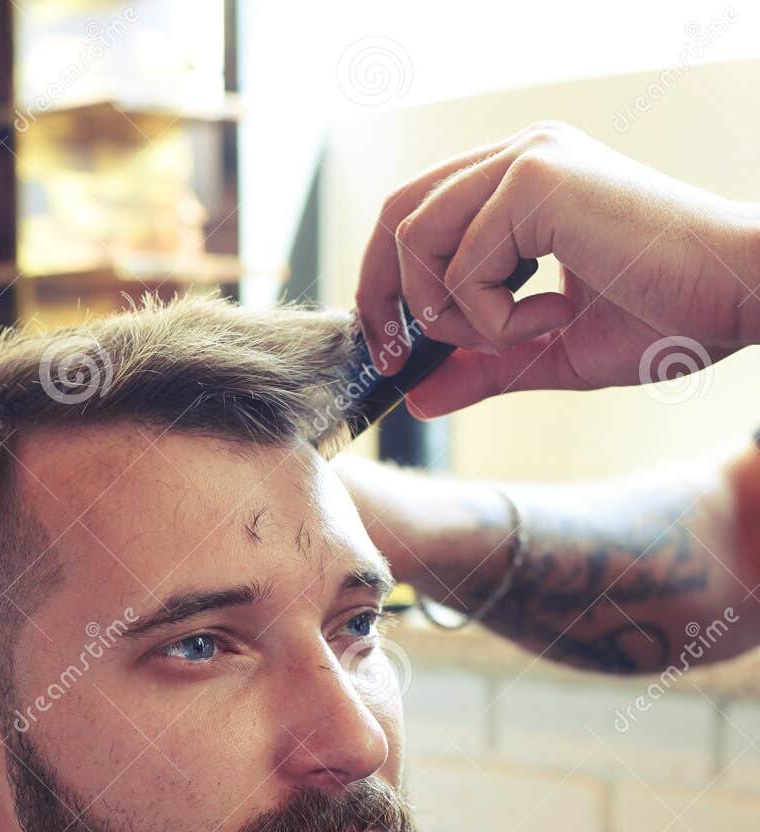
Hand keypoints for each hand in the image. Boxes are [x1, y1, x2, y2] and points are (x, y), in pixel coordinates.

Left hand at [355, 121, 759, 418]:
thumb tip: (416, 396)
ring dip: (453, 313)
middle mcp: (520, 157)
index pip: (417, 216)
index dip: (386, 286)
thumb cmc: (665, 319)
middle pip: (398, 216)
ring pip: (417, 239)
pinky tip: (559, 313)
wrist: (733, 299)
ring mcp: (527, 159)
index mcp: (523, 183)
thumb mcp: (551, 353)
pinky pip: (462, 266)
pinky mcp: (536, 180)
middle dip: (384, 299)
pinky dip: (494, 317)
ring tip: (526, 331)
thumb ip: (483, 367)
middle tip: (400, 362)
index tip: (393, 355)